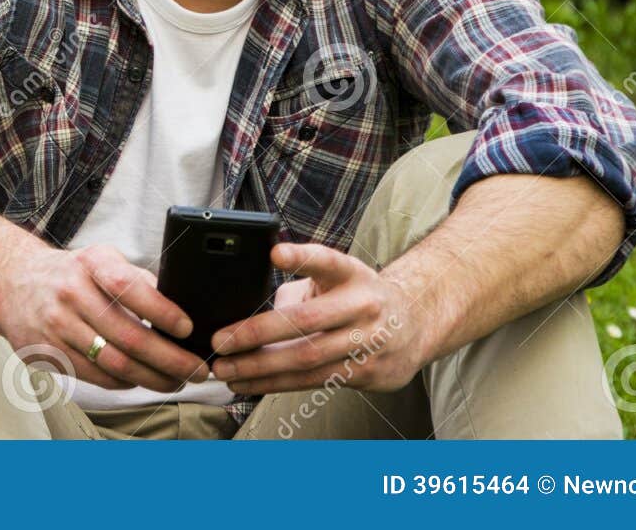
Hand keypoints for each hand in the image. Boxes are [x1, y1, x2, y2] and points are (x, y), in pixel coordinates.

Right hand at [0, 240, 210, 393]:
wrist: (13, 283)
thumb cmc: (70, 274)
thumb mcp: (100, 260)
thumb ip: (136, 281)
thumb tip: (180, 311)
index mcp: (89, 264)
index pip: (128, 286)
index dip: (162, 310)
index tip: (188, 329)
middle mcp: (69, 293)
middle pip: (128, 336)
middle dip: (171, 359)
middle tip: (197, 370)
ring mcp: (55, 326)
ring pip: (114, 364)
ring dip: (153, 378)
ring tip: (176, 381)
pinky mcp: (47, 354)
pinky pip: (96, 376)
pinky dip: (125, 383)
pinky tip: (141, 380)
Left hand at [210, 242, 422, 395]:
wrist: (415, 324)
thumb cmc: (357, 297)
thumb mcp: (336, 280)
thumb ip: (298, 291)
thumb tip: (243, 312)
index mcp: (353, 275)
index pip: (328, 261)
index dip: (302, 257)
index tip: (274, 253)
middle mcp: (364, 306)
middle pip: (307, 321)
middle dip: (258, 333)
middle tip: (220, 341)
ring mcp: (369, 342)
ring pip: (306, 358)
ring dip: (259, 367)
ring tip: (225, 369)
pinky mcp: (368, 373)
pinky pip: (313, 381)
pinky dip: (276, 383)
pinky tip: (249, 383)